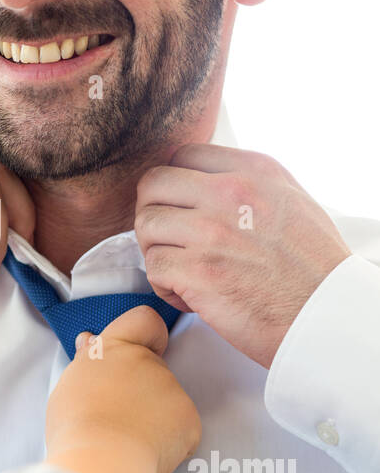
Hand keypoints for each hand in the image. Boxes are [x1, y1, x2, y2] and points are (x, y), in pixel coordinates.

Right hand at [45, 306, 201, 472]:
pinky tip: (145, 451)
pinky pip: (181, 427)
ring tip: (125, 438)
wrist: (100, 463)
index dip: (145, 333)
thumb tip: (90, 342)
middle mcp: (147, 361)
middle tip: (116, 415)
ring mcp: (172, 388)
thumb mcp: (70, 384)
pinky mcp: (189, 418)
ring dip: (152, 416)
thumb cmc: (76, 427)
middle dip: (140, 388)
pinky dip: (168, 440)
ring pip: (166, 400)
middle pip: (152, 368)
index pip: (143, 320)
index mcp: (115, 349)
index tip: (137, 351)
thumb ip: (87, 361)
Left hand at [135, 146, 350, 368]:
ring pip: (145, 224)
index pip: (182, 156)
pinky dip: (164, 286)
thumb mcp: (291, 201)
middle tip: (170, 240)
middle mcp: (230, 194)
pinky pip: (153, 267)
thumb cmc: (314, 268)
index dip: (174, 187)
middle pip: (153, 184)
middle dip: (154, 213)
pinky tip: (190, 296)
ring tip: (181, 271)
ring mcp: (212, 231)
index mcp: (253, 171)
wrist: (326, 316)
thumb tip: (205, 181)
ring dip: (156, 251)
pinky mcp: (198, 271)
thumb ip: (247, 185)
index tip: (181, 210)